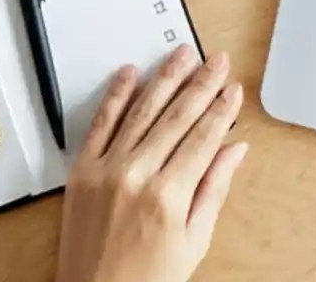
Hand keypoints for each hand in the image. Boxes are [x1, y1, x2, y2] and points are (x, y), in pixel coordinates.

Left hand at [56, 45, 246, 281]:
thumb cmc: (147, 279)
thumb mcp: (194, 241)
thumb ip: (214, 189)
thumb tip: (234, 151)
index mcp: (169, 196)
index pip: (203, 137)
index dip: (221, 109)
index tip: (233, 88)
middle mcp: (136, 176)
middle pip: (176, 117)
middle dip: (200, 84)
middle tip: (216, 60)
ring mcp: (105, 170)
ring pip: (140, 112)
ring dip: (164, 79)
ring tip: (181, 55)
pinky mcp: (80, 172)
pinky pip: (100, 124)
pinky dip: (115, 96)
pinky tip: (129, 73)